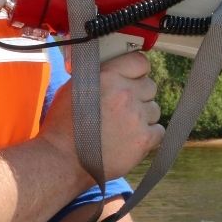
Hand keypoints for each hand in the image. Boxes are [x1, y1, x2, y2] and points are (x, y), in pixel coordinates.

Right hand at [41, 51, 164, 181]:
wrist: (63, 159)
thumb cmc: (63, 124)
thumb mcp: (74, 87)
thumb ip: (99, 76)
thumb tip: (114, 72)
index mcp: (108, 76)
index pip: (140, 62)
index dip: (137, 71)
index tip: (133, 79)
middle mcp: (125, 93)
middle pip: (150, 86)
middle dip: (139, 95)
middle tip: (125, 107)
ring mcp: (136, 117)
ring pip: (154, 109)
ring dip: (143, 116)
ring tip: (125, 127)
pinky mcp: (143, 140)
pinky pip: (159, 131)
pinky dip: (149, 135)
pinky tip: (132, 139)